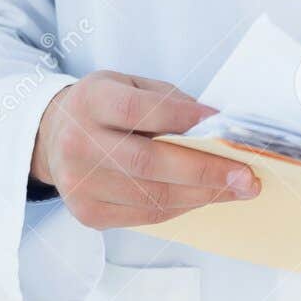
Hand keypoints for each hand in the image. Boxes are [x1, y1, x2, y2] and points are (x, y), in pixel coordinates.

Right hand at [30, 72, 261, 229]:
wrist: (54, 136)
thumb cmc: (105, 107)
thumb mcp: (131, 85)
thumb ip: (168, 102)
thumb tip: (217, 128)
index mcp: (91, 101)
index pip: (139, 111)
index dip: (182, 117)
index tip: (221, 124)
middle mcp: (78, 144)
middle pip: (149, 162)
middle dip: (206, 171)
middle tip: (247, 176)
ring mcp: (80, 184)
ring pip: (152, 196)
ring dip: (203, 194)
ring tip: (237, 188)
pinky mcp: (88, 214)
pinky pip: (146, 215)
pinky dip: (183, 206)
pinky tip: (206, 196)